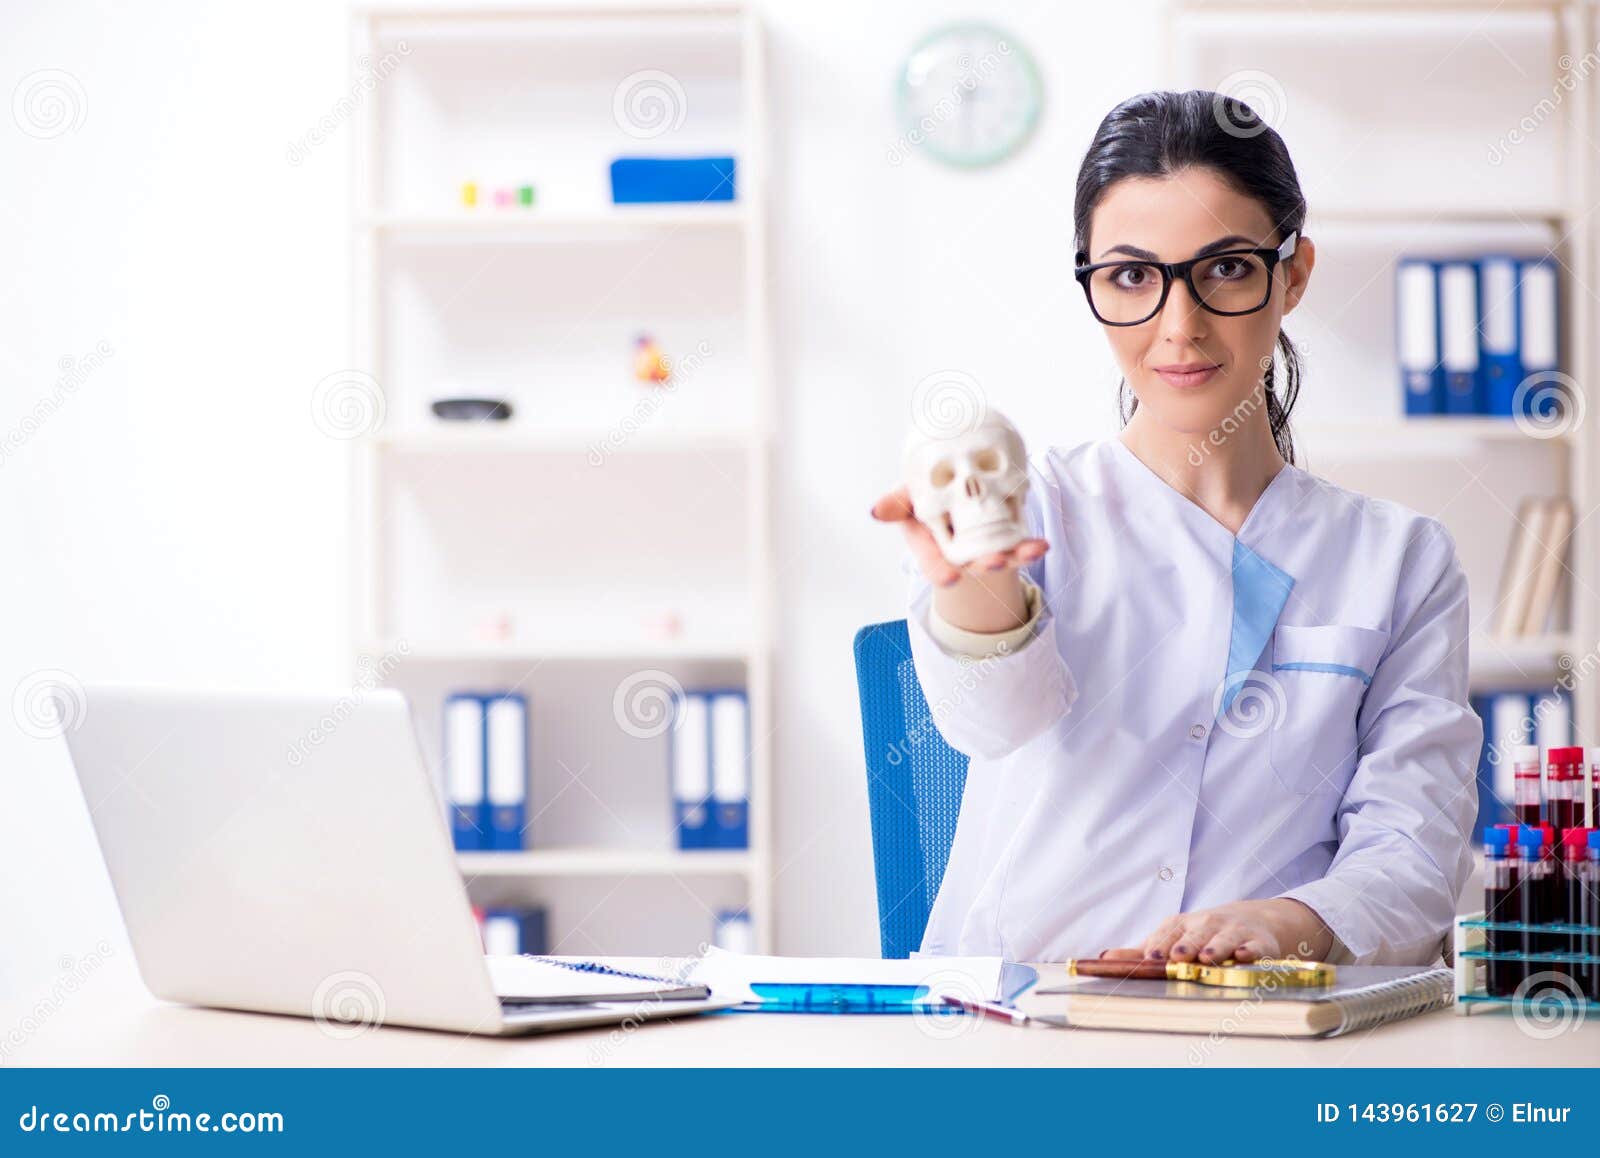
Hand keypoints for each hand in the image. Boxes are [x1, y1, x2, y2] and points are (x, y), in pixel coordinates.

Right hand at [869, 484, 1046, 586]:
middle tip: (994, 562)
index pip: (935, 565)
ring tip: (1031, 552)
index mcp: (932, 548)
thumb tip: (877, 510)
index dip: (941, 572)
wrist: (955, 487)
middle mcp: (960, 554)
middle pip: (972, 564)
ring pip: (1002, 557)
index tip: (951, 578)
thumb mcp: (908, 498)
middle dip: (985, 565)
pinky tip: (1042, 545)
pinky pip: (1020, 545)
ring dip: (1016, 557)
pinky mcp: (1007, 538)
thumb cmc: (926, 494)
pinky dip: (1031, 547)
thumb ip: (897, 504)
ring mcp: (985, 548)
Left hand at [1098, 899, 1334, 964]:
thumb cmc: (1202, 935)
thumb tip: (1104, 959)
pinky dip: (1252, 951)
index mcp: (1182, 925)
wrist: (1252, 920)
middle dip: (1186, 945)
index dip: (1160, 944)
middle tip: (1178, 957)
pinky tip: (1245, 957)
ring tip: (1207, 958)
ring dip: (1216, 947)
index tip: (1151, 957)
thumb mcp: (1171, 939)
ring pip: (1224, 938)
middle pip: (1195, 933)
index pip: (1168, 933)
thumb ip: (1139, 952)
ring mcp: (1234, 931)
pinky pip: (1256, 946)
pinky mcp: (1259, 942)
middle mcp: (1207, 924)